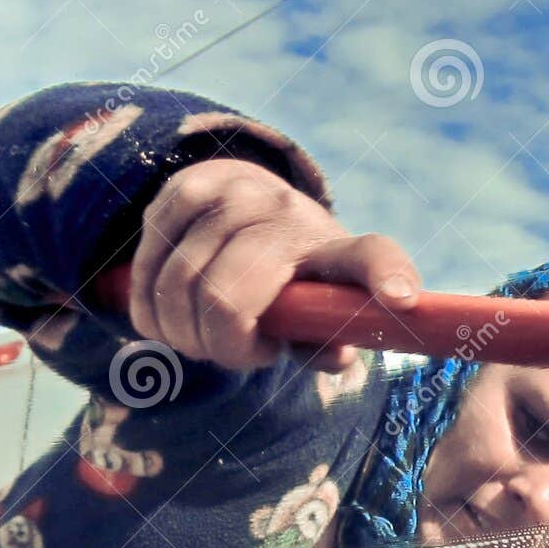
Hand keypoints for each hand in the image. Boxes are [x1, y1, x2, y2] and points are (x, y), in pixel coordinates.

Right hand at [128, 159, 421, 371]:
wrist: (253, 204)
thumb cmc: (293, 283)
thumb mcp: (318, 316)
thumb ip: (327, 343)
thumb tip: (336, 358)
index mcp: (336, 250)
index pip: (371, 256)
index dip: (386, 275)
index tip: (402, 299)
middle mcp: (287, 212)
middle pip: (225, 298)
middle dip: (218, 345)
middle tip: (232, 351)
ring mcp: (233, 194)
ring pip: (176, 286)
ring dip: (180, 332)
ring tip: (203, 335)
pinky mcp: (182, 189)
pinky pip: (146, 271)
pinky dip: (150, 309)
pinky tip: (172, 312)